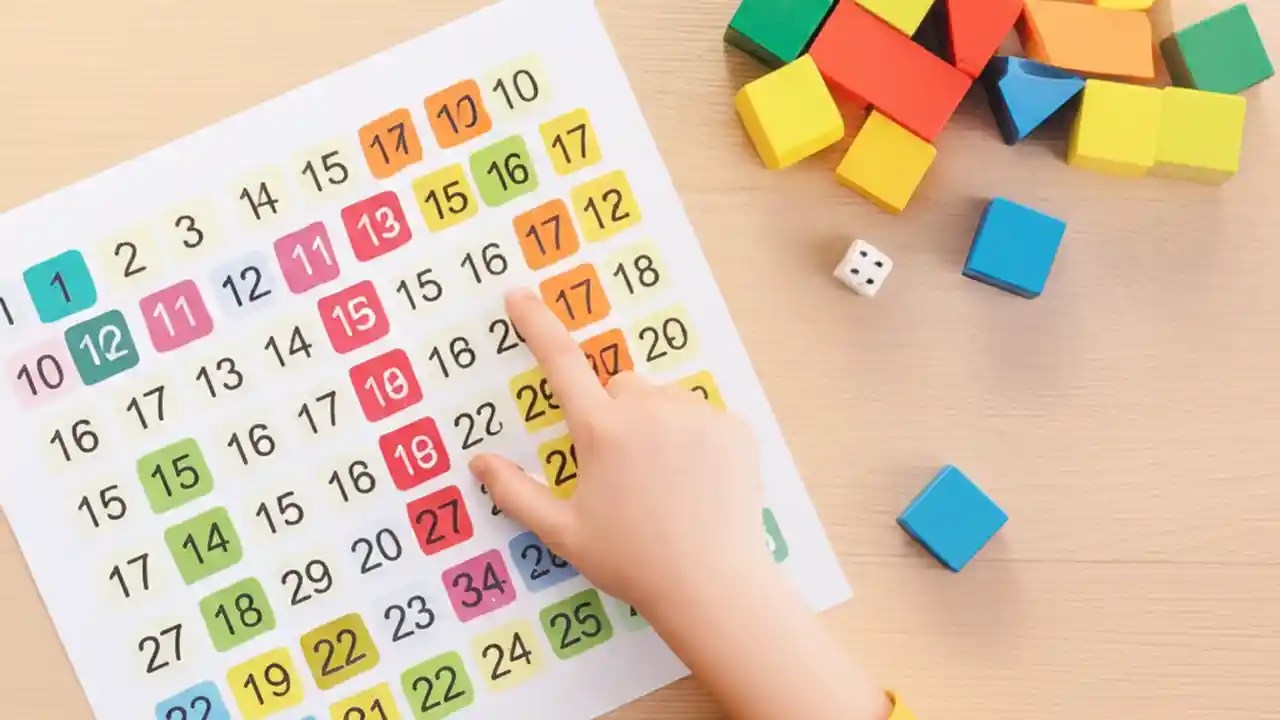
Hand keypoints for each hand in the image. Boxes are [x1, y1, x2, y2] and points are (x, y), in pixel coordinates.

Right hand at [469, 287, 774, 613]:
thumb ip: (516, 493)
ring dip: (658, 424)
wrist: (713, 585)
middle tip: (624, 471)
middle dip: (616, 414)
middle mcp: (649, 409)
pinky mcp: (734, 428)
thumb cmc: (632, 561)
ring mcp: (696, 415)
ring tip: (666, 483)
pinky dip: (698, 441)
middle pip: (621, 387)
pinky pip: (705, 418)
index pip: (560, 362)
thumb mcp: (564, 533)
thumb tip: (478, 461)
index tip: (520, 293)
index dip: (536, 324)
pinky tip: (698, 483)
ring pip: (665, 401)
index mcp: (602, 430)